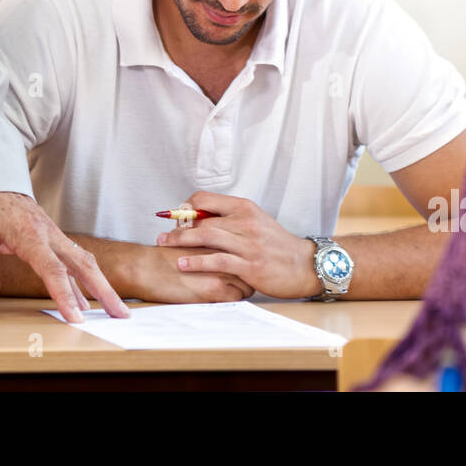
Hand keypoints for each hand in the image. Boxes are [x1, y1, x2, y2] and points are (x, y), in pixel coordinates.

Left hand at [0, 192, 128, 321]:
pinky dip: (85, 281)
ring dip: (102, 286)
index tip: (76, 319)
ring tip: (116, 311)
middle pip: (83, 264)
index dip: (65, 295)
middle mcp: (49, 234)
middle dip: (104, 291)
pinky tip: (87, 301)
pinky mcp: (54, 238)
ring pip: (84, 261)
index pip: (52, 269)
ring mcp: (54, 235)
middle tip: (121, 315)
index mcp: (29, 234)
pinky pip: (74, 260)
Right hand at [129, 244, 254, 302]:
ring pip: (246, 284)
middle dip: (246, 275)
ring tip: (230, 292)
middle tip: (241, 281)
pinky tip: (221, 299)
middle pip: (249, 266)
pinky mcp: (214, 289)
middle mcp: (222, 253)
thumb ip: (207, 246)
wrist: (145, 268)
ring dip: (241, 289)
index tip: (241, 266)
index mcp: (215, 239)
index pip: (243, 248)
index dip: (243, 259)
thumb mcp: (188, 242)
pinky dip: (232, 300)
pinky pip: (236, 298)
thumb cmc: (162, 256)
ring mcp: (220, 271)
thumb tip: (221, 253)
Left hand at [155, 191, 321, 298]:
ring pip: (207, 237)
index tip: (177, 218)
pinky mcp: (250, 265)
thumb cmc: (277, 245)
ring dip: (181, 242)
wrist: (304, 265)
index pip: (205, 199)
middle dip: (178, 227)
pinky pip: (218, 261)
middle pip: (202, 220)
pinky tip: (183, 264)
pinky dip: (197, 262)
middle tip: (162, 235)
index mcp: (244, 208)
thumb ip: (231, 217)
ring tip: (165, 246)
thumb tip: (202, 216)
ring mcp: (248, 244)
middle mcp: (245, 222)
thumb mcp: (256, 222)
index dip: (187, 208)